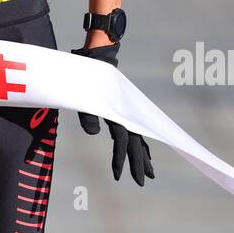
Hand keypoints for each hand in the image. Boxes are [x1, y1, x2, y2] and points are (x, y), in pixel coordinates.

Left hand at [70, 42, 154, 185]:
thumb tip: (94, 134)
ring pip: (138, 136)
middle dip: (139, 162)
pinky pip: (133, 128)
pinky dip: (139, 142)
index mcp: (117, 109)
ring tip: (149, 174)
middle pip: (136, 141)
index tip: (118, 176)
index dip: (121, 158)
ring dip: (143, 155)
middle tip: (143, 182)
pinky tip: (143, 152)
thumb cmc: (89, 71)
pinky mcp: (121, 107)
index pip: (123, 140)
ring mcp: (126, 109)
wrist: (98, 51)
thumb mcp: (84, 90)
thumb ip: (87, 111)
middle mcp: (125, 110)